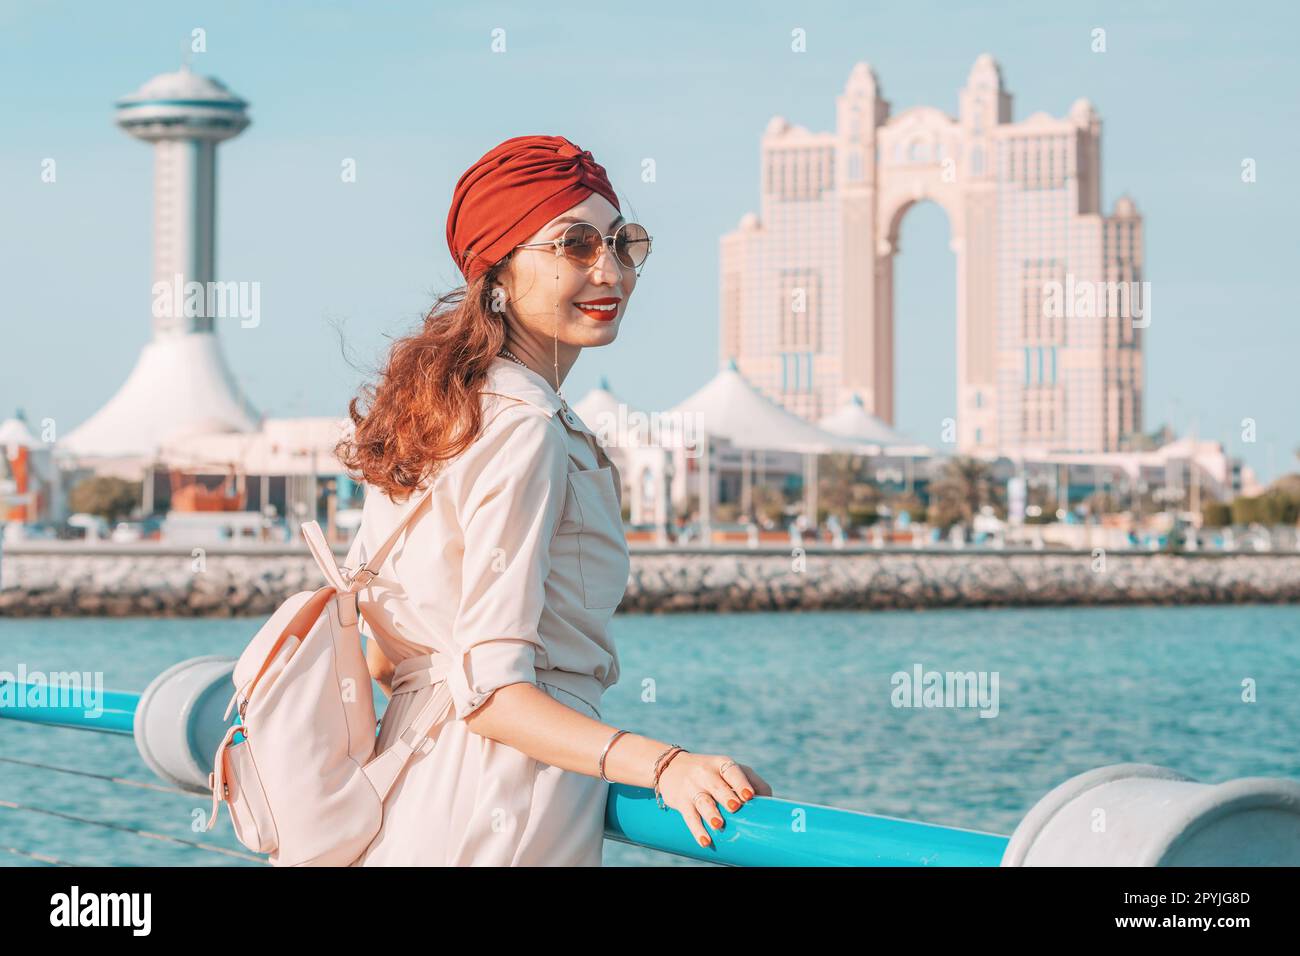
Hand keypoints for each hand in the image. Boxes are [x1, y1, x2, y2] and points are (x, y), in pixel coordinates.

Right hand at [656, 752, 772, 848]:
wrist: (671, 767)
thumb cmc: (712, 772)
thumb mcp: (728, 769)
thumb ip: (751, 781)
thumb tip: (771, 803)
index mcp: (722, 764)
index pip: (732, 770)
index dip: (741, 782)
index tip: (749, 795)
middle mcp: (706, 773)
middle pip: (717, 785)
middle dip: (726, 796)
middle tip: (735, 807)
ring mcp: (692, 787)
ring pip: (702, 801)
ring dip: (711, 813)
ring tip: (718, 824)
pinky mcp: (681, 802)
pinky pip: (689, 817)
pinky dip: (697, 830)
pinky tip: (705, 841)